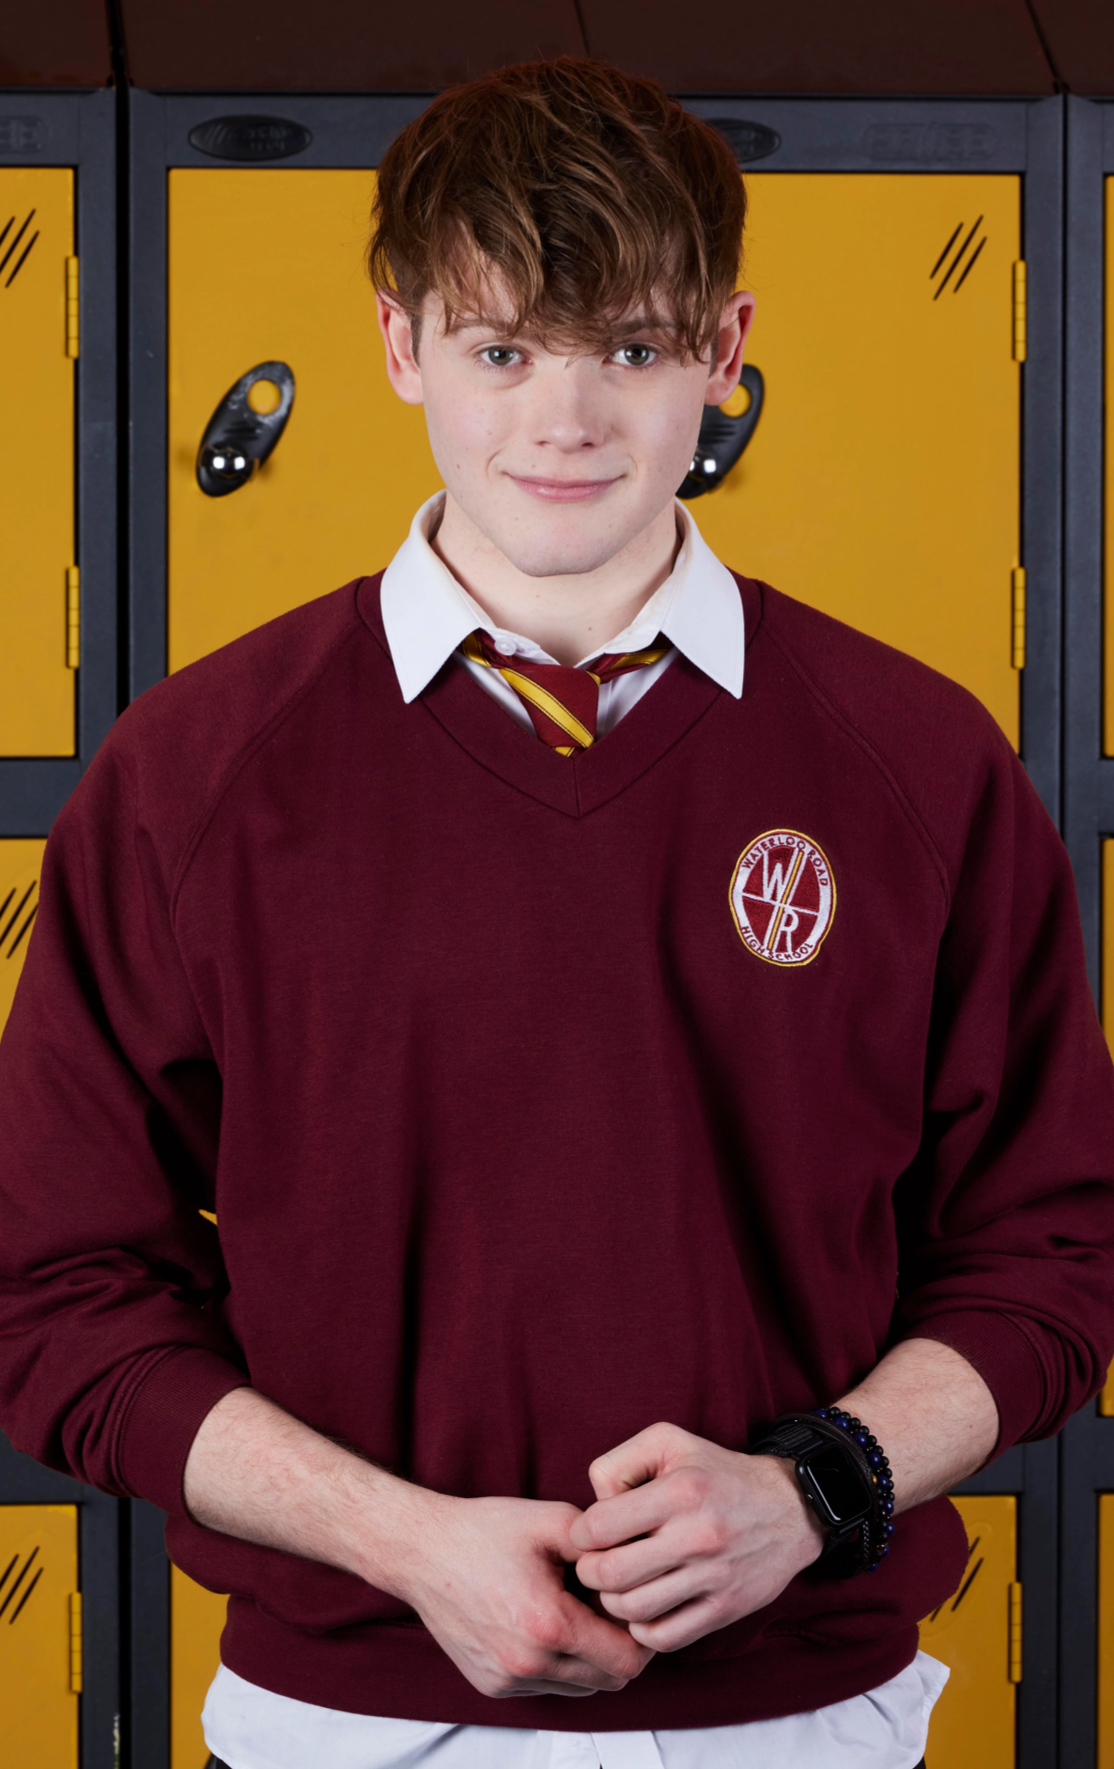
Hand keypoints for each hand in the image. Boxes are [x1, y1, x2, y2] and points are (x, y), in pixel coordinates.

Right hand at [389, 1491, 654, 1697]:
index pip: (628, 1662)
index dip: (642, 1635)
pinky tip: (544, 1621)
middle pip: (610, 1680)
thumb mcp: (555, 1520)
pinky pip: (548, 1686)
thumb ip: (605, 1545)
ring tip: (573, 1609)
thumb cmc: (485, 1531)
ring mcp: (508, 1680)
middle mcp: (528, 1664)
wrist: (421, 1551)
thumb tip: (640, 1566)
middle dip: (619, 1646)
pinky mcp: (492, 1686)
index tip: (635, 1605)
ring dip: (589, 1657)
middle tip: (607, 1605)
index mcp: (550, 1626)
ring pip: (581, 1687)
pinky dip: (559, 1663)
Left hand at [569, 1422, 823, 1651]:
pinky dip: (642, 1629)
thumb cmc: (716, 1472)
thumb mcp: (668, 1442)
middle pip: (611, 1575)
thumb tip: (594, 1506)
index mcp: (680, 1491)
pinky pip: (665, 1638)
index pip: (599, 1527)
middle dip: (589, 1572)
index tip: (587, 1534)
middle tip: (594, 1564)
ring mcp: (713, 1578)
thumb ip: (619, 1464)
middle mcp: (697, 1536)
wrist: (790, 1508)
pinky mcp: (725, 1610)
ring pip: (634, 1610)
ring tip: (618, 1585)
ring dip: (613, 1602)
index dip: (580, 1534)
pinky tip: (643, 1608)